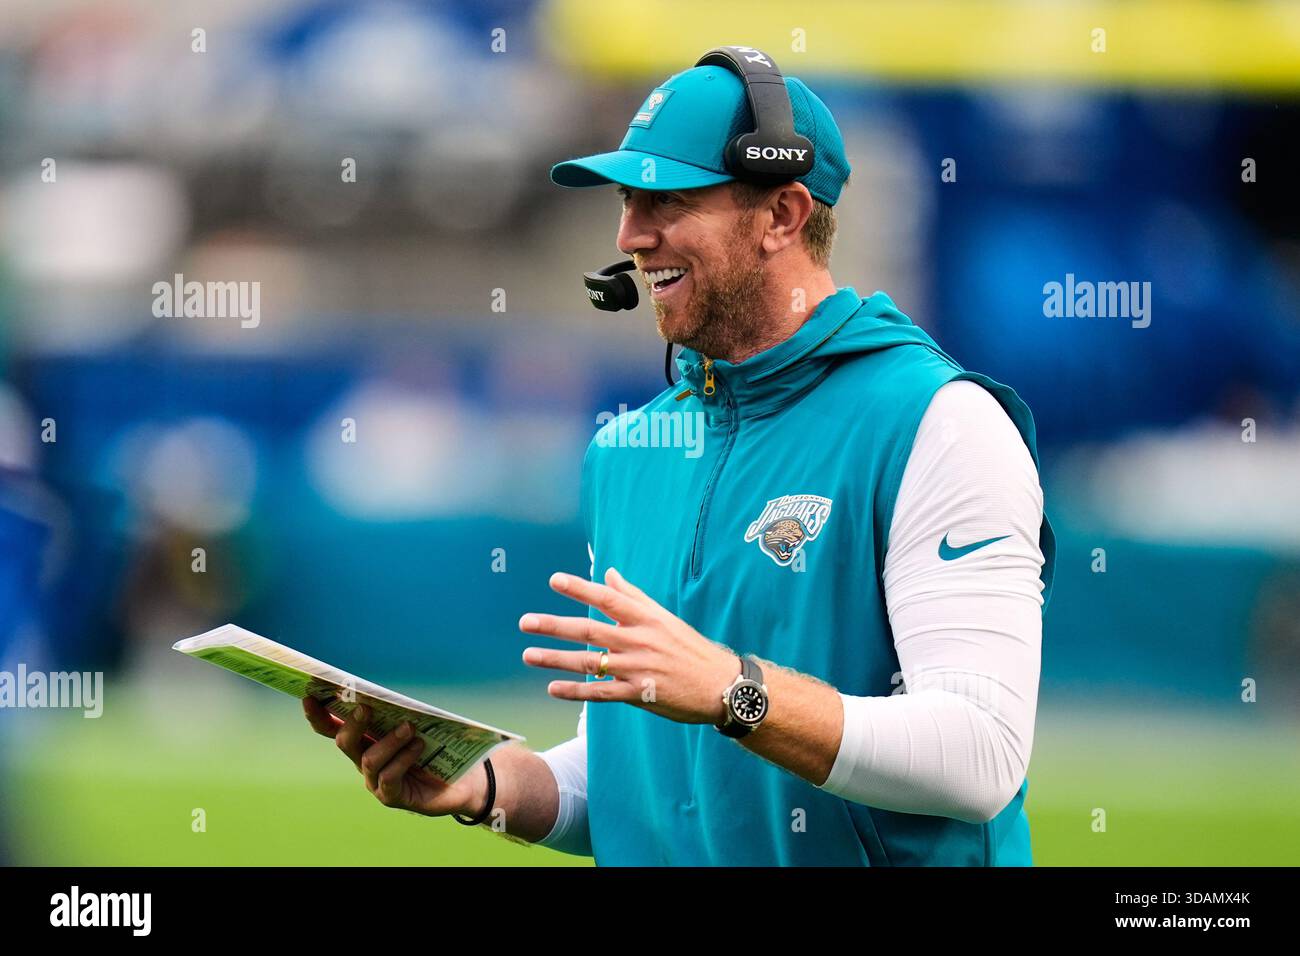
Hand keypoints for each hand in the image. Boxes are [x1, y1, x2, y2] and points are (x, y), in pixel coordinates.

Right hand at [302, 698, 486, 817]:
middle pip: (345, 742)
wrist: (460, 783)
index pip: (333, 728)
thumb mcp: (417, 726)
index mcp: (365, 740)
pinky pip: (389, 778)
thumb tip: (390, 696)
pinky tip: (418, 747)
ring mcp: (376, 782)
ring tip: (409, 727)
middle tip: (367, 707)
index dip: (319, 715)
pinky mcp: (393, 797)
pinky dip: (403, 759)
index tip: (309, 696)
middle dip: (353, 723)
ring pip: (368, 760)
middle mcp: (364, 761)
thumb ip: (399, 713)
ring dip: (388, 740)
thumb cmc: (436, 749)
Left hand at [519, 566, 739, 724]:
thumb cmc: (690, 649)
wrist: (722, 685)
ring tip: (528, 654)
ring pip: (589, 662)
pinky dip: (576, 691)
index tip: (554, 580)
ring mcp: (638, 668)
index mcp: (646, 618)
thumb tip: (609, 573)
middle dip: (555, 625)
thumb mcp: (664, 617)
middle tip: (526, 622)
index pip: (607, 598)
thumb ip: (633, 596)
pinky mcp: (640, 694)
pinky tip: (553, 688)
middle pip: (590, 630)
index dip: (580, 589)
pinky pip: (601, 692)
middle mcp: (639, 640)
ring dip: (555, 658)